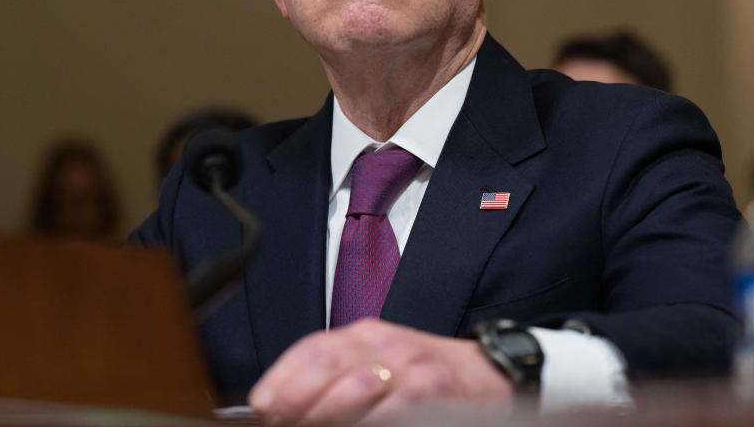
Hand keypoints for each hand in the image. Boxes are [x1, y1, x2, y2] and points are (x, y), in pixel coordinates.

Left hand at [248, 318, 513, 424]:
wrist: (492, 377)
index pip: (313, 348)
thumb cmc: (429, 379)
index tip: (262, 404)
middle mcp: (385, 345)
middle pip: (324, 367)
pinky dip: (360, 423)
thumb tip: (284, 405)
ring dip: (319, 415)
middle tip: (277, 420)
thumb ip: (338, 376)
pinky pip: (383, 413)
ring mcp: (408, 369)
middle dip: (294, 400)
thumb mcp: (381, 364)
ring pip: (348, 391)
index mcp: (367, 335)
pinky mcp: (427, 393)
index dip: (282, 377)